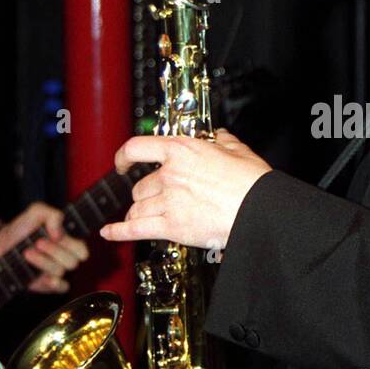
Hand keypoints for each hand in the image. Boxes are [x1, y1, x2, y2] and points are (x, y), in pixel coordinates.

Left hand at [0, 202, 88, 293]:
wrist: (4, 242)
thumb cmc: (24, 227)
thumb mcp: (37, 212)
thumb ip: (53, 215)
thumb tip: (59, 233)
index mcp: (69, 242)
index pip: (82, 250)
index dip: (71, 244)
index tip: (54, 235)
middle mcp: (65, 258)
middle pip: (73, 261)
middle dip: (54, 251)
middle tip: (38, 242)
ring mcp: (57, 271)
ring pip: (60, 271)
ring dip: (43, 261)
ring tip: (27, 252)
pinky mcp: (47, 283)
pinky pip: (61, 288)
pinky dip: (55, 284)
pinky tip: (44, 278)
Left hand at [100, 131, 271, 251]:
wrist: (260, 211)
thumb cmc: (253, 183)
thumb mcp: (239, 152)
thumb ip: (224, 141)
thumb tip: (220, 136)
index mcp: (182, 151)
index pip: (137, 147)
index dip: (124, 156)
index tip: (123, 163)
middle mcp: (169, 175)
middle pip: (140, 186)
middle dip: (145, 194)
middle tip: (154, 199)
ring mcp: (168, 202)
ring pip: (137, 208)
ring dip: (139, 213)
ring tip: (143, 217)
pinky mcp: (172, 227)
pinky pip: (135, 229)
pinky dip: (119, 232)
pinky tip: (109, 233)